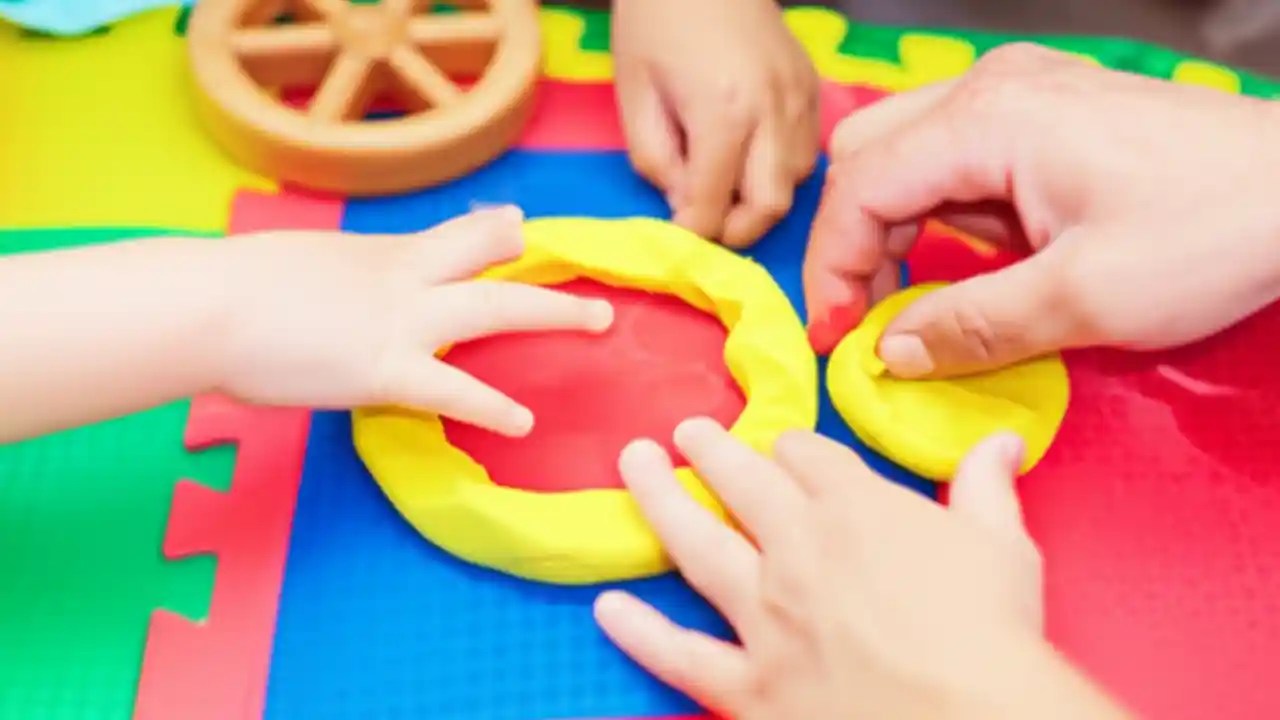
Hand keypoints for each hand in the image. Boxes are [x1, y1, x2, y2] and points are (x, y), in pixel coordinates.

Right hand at [219, 207, 612, 435]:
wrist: (204, 307)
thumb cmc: (225, 292)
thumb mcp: (291, 270)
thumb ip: (328, 282)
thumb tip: (324, 298)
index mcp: (375, 254)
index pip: (448, 238)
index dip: (488, 235)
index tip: (519, 228)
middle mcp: (400, 277)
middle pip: (485, 256)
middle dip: (539, 266)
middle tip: (589, 280)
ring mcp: (401, 320)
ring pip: (495, 306)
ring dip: (553, 311)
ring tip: (600, 322)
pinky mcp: (386, 369)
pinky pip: (455, 387)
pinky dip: (493, 405)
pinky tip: (522, 421)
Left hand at [596, 418, 1128, 718]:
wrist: (970, 718)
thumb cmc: (994, 632)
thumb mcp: (1003, 546)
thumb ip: (987, 487)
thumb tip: (1001, 439)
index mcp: (854, 508)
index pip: (807, 457)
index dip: (791, 448)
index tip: (780, 446)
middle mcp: (797, 549)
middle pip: (741, 483)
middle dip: (712, 450)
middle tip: (687, 431)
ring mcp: (765, 616)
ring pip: (696, 545)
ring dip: (659, 500)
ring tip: (634, 465)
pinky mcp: (749, 684)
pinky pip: (680, 653)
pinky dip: (639, 631)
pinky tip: (607, 607)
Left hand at [612, 0, 819, 247]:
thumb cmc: (655, 22)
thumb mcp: (634, 96)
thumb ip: (656, 162)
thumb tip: (684, 205)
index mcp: (723, 114)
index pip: (714, 208)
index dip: (693, 233)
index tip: (678, 235)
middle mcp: (772, 111)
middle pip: (768, 208)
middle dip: (735, 230)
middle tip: (706, 222)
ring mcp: (799, 98)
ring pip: (796, 184)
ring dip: (760, 199)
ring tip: (727, 185)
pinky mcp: (812, 87)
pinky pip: (807, 150)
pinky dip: (781, 168)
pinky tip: (751, 155)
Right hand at [804, 44, 1279, 376]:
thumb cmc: (1214, 229)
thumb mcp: (1082, 300)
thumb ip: (970, 327)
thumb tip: (890, 353)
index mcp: (988, 120)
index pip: (859, 188)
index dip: (832, 269)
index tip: (838, 338)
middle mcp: (993, 91)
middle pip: (867, 157)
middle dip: (852, 243)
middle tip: (866, 320)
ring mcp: (1022, 97)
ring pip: (906, 156)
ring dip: (893, 230)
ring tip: (910, 303)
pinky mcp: (1048, 117)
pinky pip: (956, 161)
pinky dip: (938, 215)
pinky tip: (965, 266)